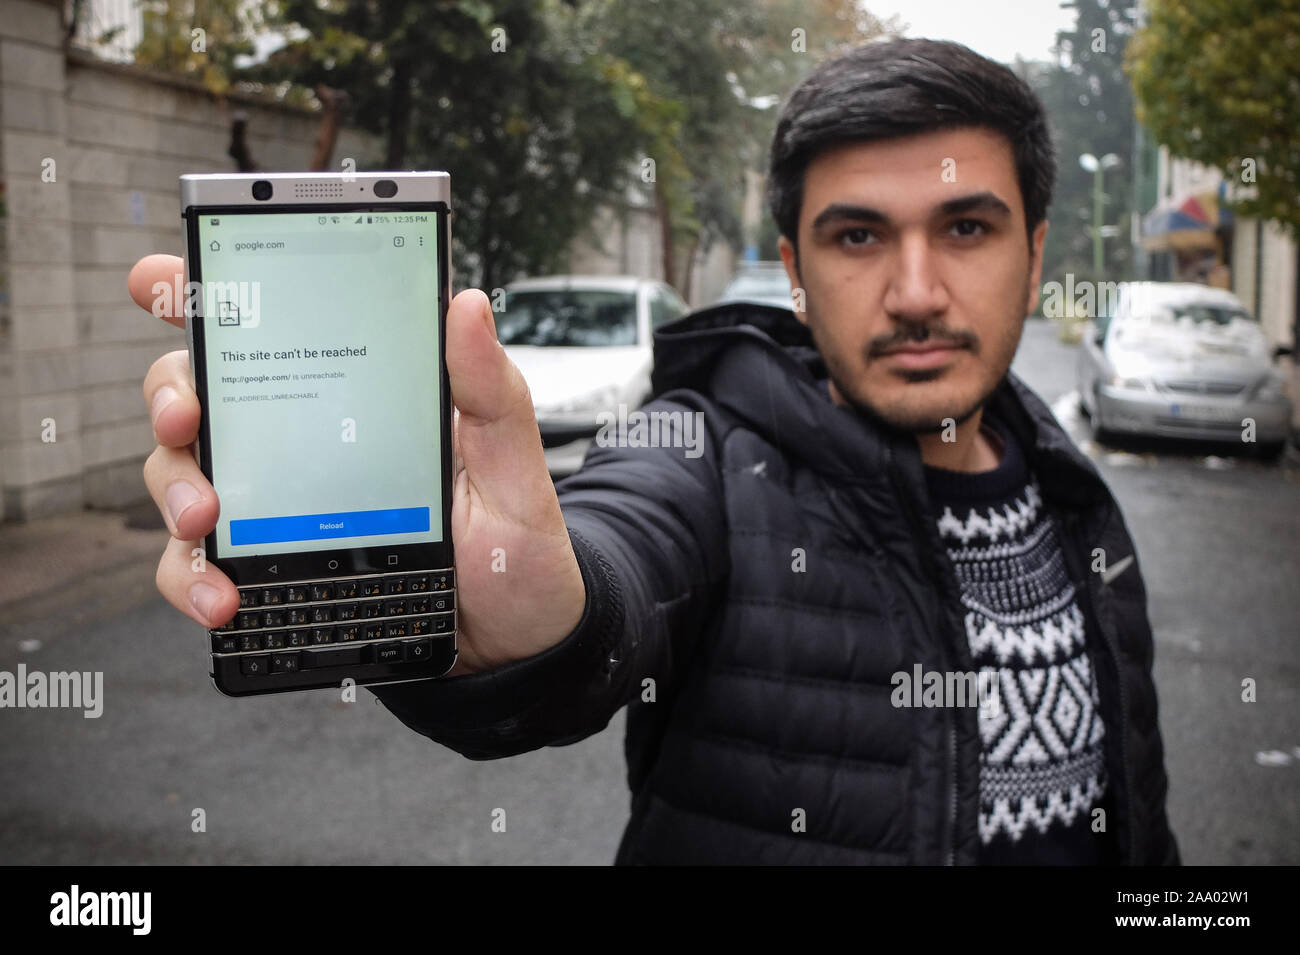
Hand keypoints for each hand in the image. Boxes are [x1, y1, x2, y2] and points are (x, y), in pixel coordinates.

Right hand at [127, 253, 584, 677]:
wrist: (516, 637)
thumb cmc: (514, 542)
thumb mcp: (513, 462)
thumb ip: (489, 388)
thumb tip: (468, 304)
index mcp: (358, 396)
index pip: (274, 329)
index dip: (206, 295)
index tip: (161, 282)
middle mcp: (305, 442)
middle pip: (204, 395)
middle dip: (170, 396)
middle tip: (186, 419)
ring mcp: (280, 505)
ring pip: (184, 476)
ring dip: (175, 490)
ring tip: (205, 518)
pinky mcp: (272, 566)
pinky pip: (202, 566)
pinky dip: (191, 578)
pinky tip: (219, 596)